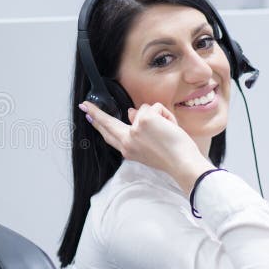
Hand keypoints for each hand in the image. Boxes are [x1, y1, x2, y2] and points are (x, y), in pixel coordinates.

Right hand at [81, 101, 212, 192]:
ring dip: (157, 116)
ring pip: (142, 110)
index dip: (97, 125)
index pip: (108, 135)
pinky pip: (154, 107)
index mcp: (128, 149)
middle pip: (108, 122)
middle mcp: (127, 141)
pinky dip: (165, 114)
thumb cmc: (171, 158)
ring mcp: (134, 130)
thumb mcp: (150, 147)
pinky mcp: (145, 120)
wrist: (183, 164)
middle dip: (95, 112)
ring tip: (167, 131)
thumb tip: (130, 112)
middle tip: (84, 104)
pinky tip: (171, 126)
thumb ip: (137, 131)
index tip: (88, 117)